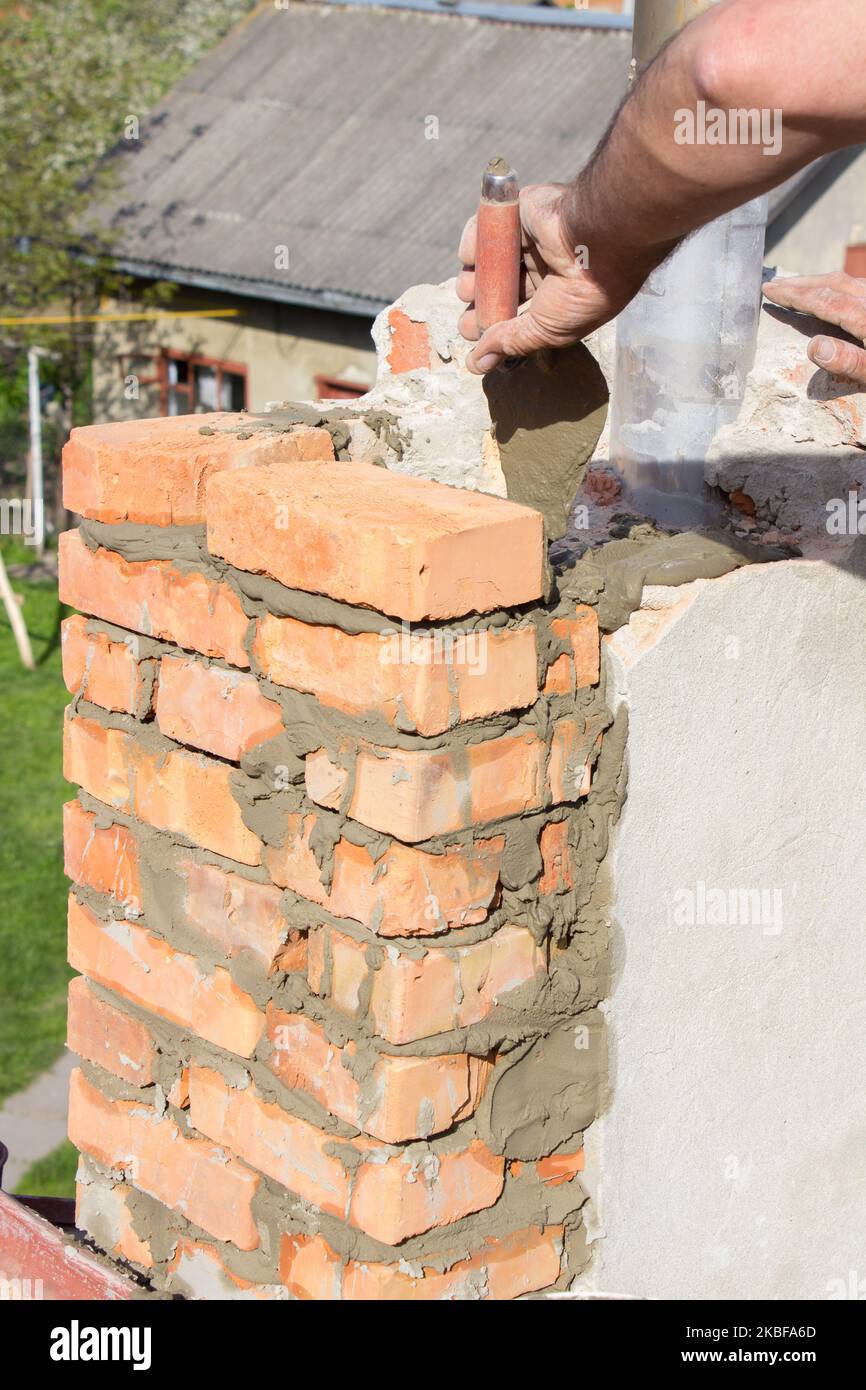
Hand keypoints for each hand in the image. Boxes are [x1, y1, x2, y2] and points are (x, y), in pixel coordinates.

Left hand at [456, 183, 637, 374]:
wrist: (594, 243)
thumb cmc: (582, 294)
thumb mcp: (546, 331)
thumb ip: (511, 344)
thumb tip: (478, 365)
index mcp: (559, 294)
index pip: (520, 312)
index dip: (494, 327)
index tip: (475, 339)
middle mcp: (545, 266)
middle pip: (502, 288)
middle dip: (480, 306)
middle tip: (466, 321)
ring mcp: (532, 238)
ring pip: (491, 260)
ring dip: (472, 278)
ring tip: (466, 290)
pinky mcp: (518, 211)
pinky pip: (486, 226)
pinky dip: (472, 244)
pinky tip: (470, 260)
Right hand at [763, 272, 865, 383]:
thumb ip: (848, 361)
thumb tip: (813, 347)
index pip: (823, 300)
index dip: (794, 295)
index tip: (769, 290)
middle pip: (833, 283)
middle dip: (801, 283)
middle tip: (775, 284)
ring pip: (846, 282)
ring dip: (818, 282)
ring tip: (797, 286)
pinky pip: (856, 286)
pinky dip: (836, 287)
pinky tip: (832, 295)